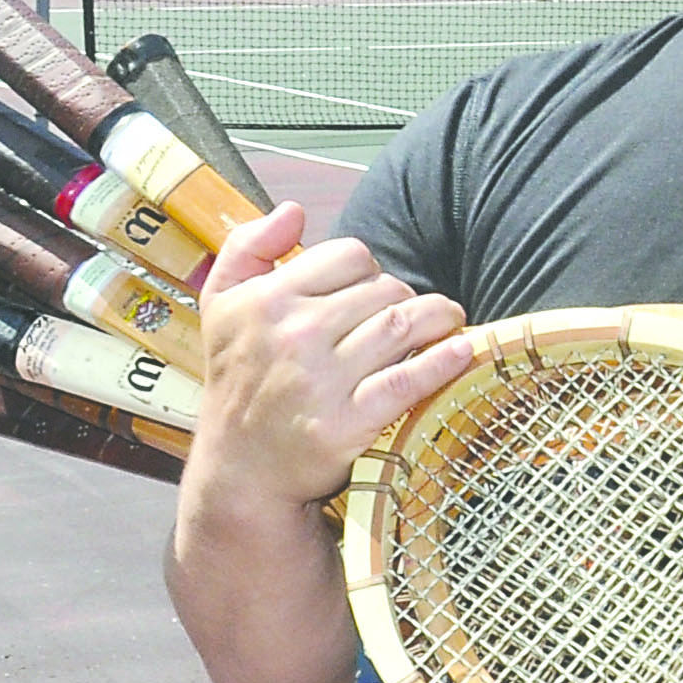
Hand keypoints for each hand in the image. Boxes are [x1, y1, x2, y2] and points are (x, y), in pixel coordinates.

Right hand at [183, 201, 476, 510]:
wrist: (240, 473)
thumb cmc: (238, 382)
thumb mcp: (220, 307)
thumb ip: (247, 247)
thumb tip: (294, 209)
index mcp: (264, 301)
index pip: (347, 256)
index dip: (370, 269)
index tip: (372, 290)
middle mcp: (291, 336)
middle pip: (382, 290)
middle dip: (406, 296)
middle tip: (414, 313)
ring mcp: (321, 381)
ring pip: (402, 326)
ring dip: (439, 318)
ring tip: (448, 320)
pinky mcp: (347, 423)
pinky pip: (409, 379)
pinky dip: (444, 360)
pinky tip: (462, 350)